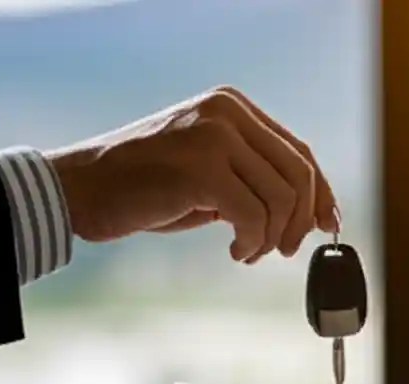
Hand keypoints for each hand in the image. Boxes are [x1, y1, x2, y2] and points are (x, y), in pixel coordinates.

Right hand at [46, 85, 338, 262]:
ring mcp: (214, 136)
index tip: (327, 225)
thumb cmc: (144, 186)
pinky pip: (254, 216)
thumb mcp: (207, 169)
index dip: (320, 193)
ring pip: (281, 198)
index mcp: (232, 106)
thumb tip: (310, 212)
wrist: (81, 189)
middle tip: (283, 252)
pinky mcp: (201, 168)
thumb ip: (252, 176)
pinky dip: (253, 243)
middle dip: (300, 221)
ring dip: (272, 237)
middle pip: (299, 174)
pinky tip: (235, 252)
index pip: (298, 151)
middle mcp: (227, 112)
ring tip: (249, 251)